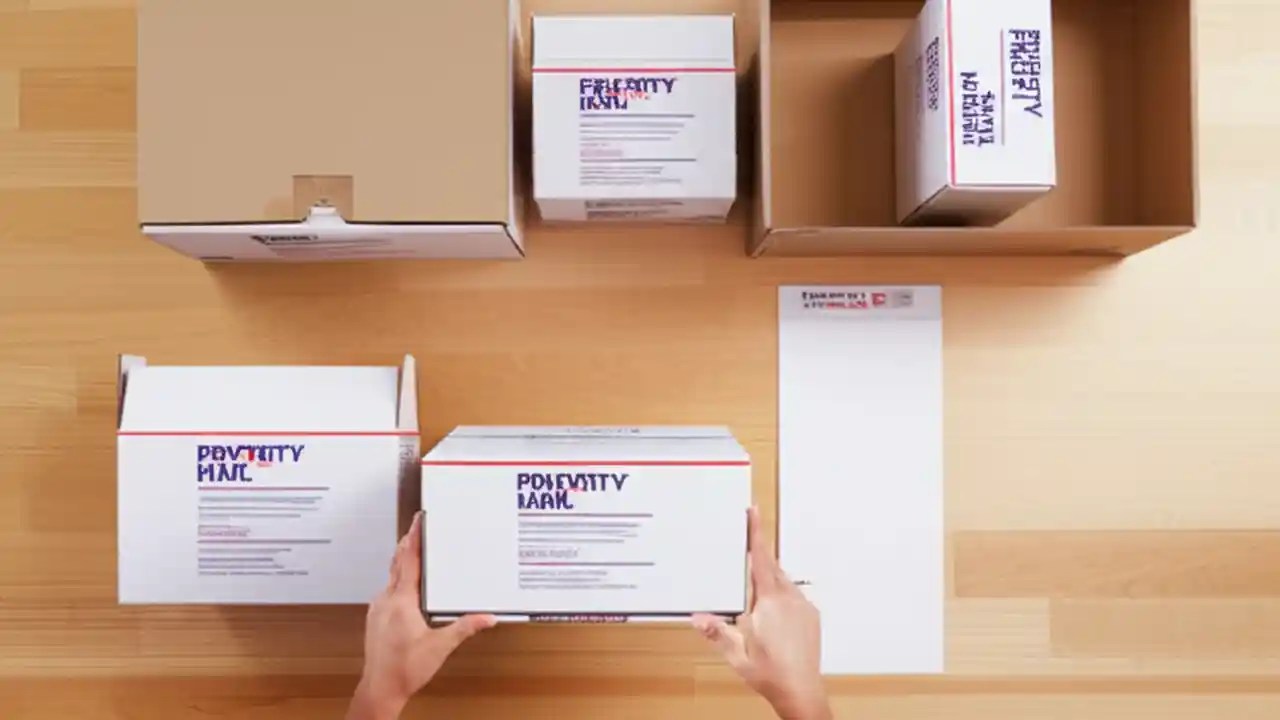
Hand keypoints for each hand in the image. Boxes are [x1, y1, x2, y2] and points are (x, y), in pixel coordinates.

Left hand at [346, 512, 495, 719]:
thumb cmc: (404, 670)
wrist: (380, 689)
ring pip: (391, 577)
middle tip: (417, 530)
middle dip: (408, 545)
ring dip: (403, 563)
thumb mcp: (441, 646)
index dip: (414, 538)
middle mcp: (386, 601)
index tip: (418, 522)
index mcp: (401, 601)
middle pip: (397, 564)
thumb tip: (487, 617)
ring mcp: (378, 609)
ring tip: (414, 553)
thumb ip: (465, 628)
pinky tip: (407, 588)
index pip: (408, 560)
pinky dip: (398, 581)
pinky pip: (387, 591)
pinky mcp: (376, 619)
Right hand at [692, 507, 830, 719]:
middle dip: (758, 560)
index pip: (760, 559)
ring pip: (783, 582)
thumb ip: (717, 632)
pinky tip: (772, 615)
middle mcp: (789, 599)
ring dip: (769, 582)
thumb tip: (697, 617)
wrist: (801, 691)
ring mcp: (803, 607)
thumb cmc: (770, 674)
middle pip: (771, 568)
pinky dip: (781, 597)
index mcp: (769, 602)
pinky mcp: (811, 617)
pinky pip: (794, 596)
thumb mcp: (736, 654)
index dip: (756, 534)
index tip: (754, 512)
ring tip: (756, 598)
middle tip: (745, 553)